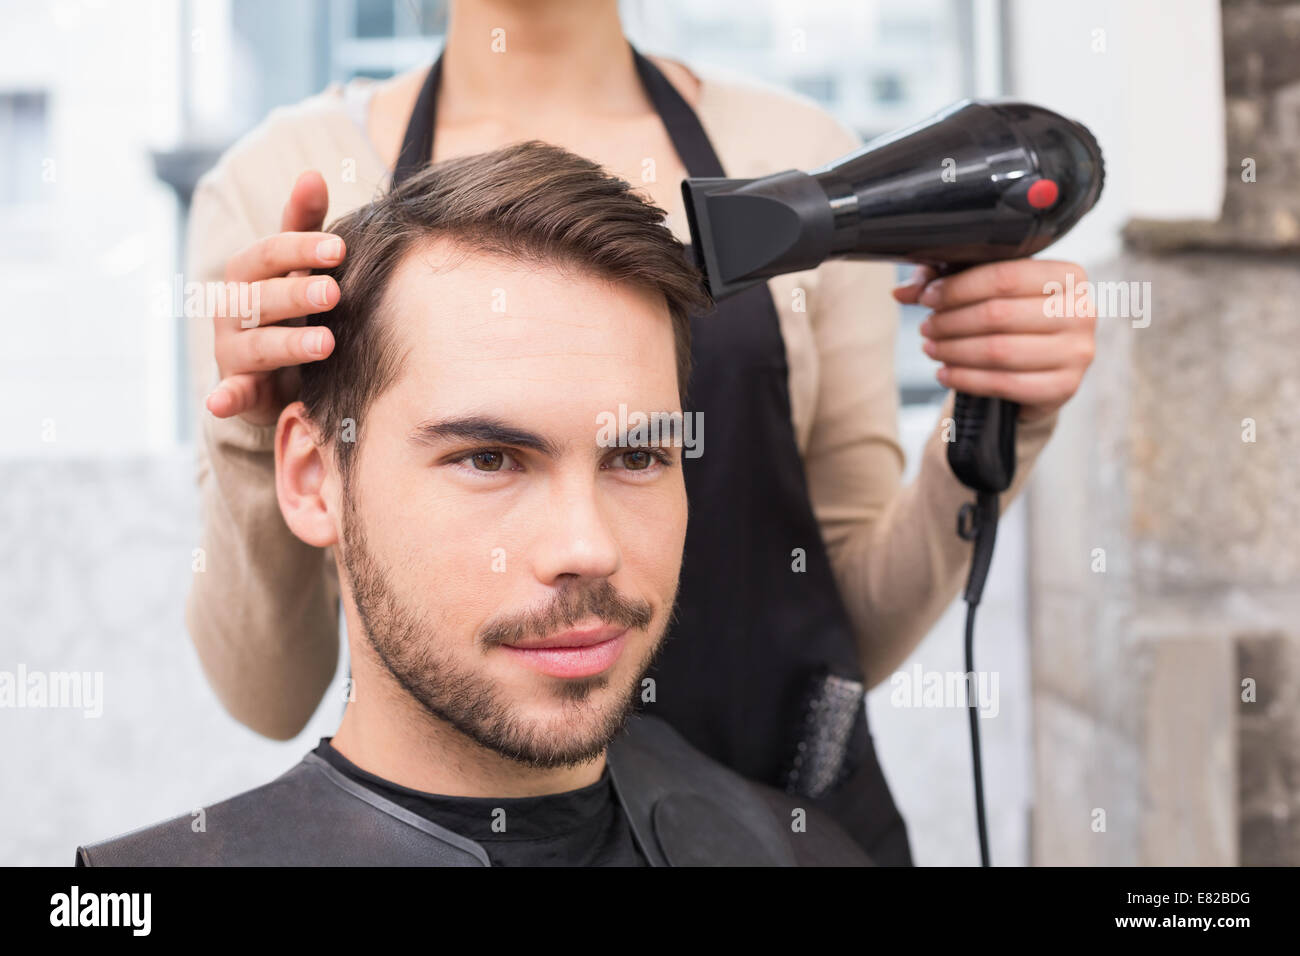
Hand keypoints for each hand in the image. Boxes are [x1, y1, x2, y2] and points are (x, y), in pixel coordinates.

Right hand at [206, 170, 343, 425]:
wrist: (272, 369)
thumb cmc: (290, 308)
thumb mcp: (298, 267)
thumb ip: (304, 225)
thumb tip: (313, 174)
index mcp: (250, 273)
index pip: (270, 253)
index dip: (301, 248)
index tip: (339, 248)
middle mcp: (236, 308)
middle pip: (263, 297)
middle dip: (297, 294)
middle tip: (334, 294)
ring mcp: (233, 349)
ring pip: (257, 344)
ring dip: (288, 344)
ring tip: (326, 345)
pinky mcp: (238, 387)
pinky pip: (230, 392)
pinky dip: (225, 397)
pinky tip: (221, 401)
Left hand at [893, 260, 1095, 422]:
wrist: (1041, 370)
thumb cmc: (1013, 320)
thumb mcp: (987, 291)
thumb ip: (946, 282)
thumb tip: (902, 292)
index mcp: (1068, 276)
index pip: (1004, 276)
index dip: (957, 287)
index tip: (927, 297)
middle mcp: (1082, 311)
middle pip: (998, 314)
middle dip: (951, 321)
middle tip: (926, 326)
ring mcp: (1078, 352)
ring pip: (998, 351)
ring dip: (954, 351)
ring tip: (931, 348)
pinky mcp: (1064, 386)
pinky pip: (1004, 384)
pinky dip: (966, 379)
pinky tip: (944, 374)